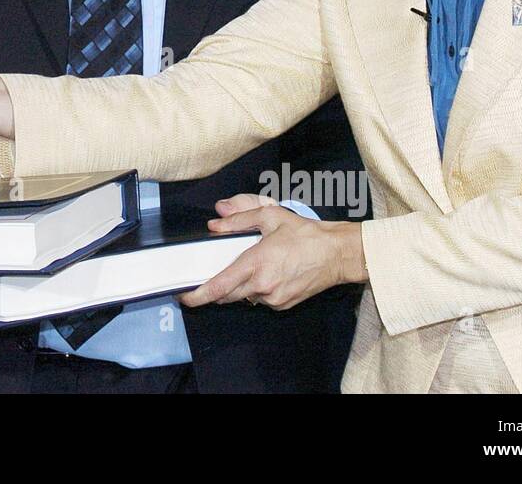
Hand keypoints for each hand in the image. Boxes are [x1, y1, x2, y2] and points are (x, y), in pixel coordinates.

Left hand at [178, 194, 366, 309]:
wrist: (337, 254)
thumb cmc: (305, 234)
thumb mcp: (269, 216)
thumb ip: (238, 219)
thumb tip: (215, 224)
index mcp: (256, 263)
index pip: (219, 286)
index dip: (198, 294)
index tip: (184, 296)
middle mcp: (263, 285)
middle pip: (226, 295)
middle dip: (216, 287)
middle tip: (212, 272)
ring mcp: (273, 298)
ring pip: (243, 297)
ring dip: (237, 286)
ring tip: (249, 265)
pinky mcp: (282, 305)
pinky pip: (259, 299)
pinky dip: (255, 289)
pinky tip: (266, 273)